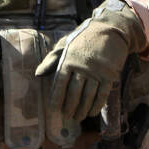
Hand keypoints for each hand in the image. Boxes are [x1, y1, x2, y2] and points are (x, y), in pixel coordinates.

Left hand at [35, 2, 141, 122]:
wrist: (110, 30)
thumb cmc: (84, 38)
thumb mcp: (66, 44)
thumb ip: (52, 59)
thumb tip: (38, 74)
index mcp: (69, 60)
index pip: (60, 83)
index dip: (56, 98)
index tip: (53, 110)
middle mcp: (82, 68)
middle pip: (74, 93)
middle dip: (70, 107)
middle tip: (67, 117)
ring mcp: (96, 72)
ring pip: (88, 96)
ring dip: (83, 109)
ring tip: (78, 117)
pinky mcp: (109, 75)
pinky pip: (102, 94)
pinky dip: (97, 105)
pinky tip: (92, 113)